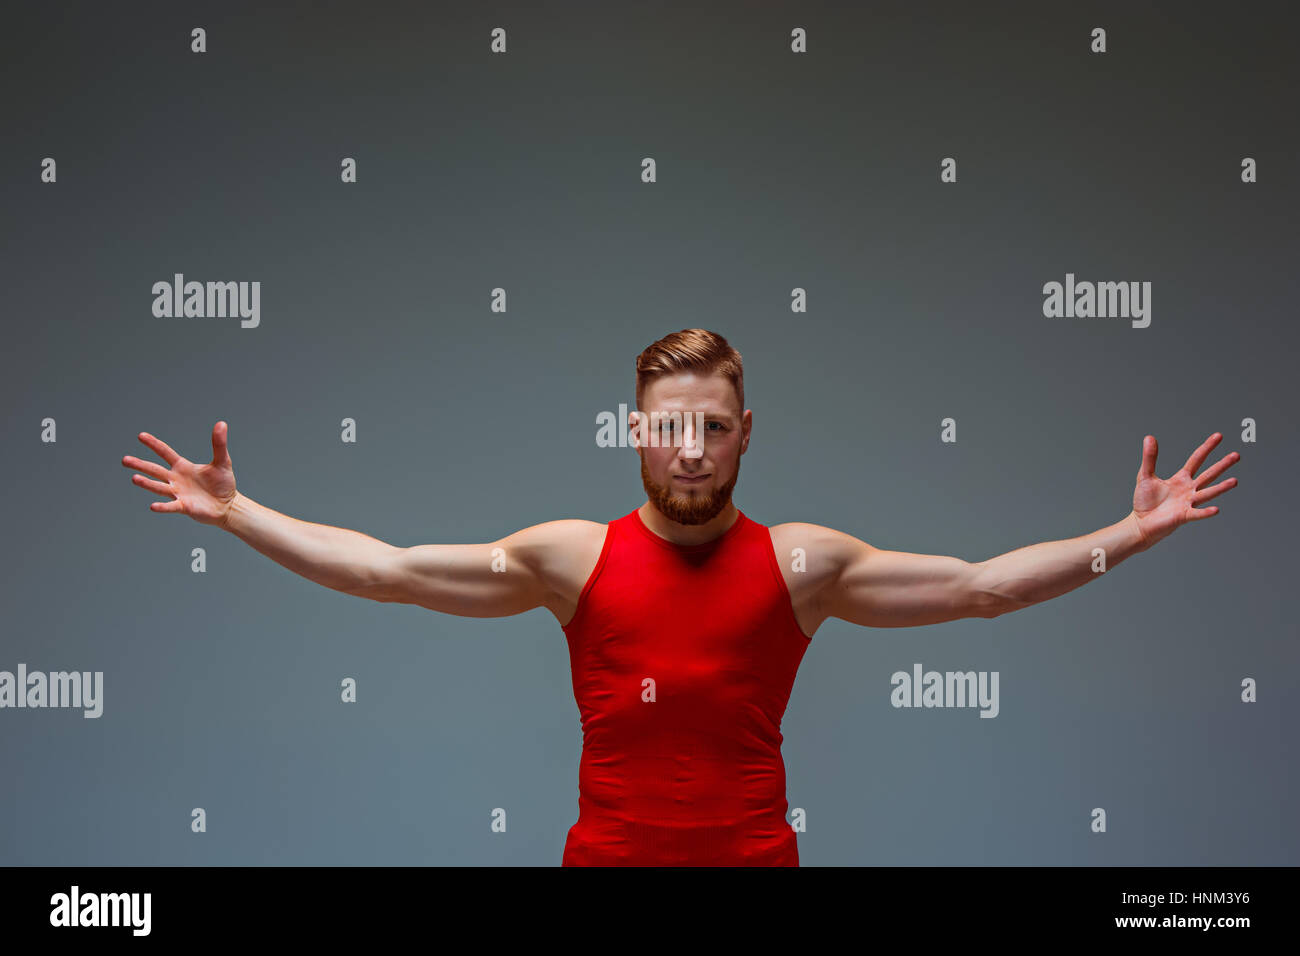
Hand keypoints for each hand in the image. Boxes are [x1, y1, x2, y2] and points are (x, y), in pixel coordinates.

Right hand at [122, 422, 237, 526]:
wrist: (228, 506)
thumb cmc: (223, 483)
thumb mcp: (222, 461)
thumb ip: (219, 444)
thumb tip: (221, 423)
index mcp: (182, 467)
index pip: (165, 452)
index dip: (154, 444)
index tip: (140, 436)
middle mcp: (176, 479)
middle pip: (154, 470)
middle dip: (140, 465)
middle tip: (124, 460)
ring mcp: (178, 493)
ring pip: (158, 487)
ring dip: (147, 483)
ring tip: (134, 478)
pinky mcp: (184, 506)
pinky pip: (171, 506)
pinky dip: (162, 506)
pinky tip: (153, 506)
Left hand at [1130, 432, 1238, 548]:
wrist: (1141, 523)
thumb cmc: (1145, 501)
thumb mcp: (1146, 475)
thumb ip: (1150, 458)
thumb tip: (1149, 437)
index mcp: (1182, 479)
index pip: (1197, 459)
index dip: (1207, 447)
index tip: (1219, 436)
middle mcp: (1189, 489)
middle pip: (1209, 474)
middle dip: (1222, 465)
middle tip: (1236, 455)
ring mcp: (1188, 503)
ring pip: (1207, 493)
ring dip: (1221, 488)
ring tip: (1235, 481)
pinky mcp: (1183, 516)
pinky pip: (1196, 513)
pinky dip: (1205, 512)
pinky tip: (1216, 509)